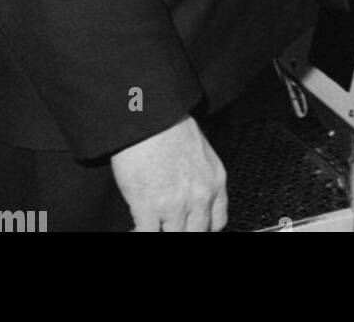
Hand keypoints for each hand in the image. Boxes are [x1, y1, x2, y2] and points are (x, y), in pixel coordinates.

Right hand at [111, 115, 226, 231]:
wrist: (151, 115)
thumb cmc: (171, 125)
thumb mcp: (200, 152)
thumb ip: (201, 179)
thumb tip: (190, 198)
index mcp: (215, 180)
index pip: (217, 222)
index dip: (202, 228)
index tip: (190, 227)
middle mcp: (200, 196)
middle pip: (196, 233)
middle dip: (181, 231)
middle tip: (168, 225)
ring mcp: (175, 205)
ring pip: (174, 237)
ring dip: (161, 231)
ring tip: (152, 224)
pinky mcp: (149, 207)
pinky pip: (148, 235)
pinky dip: (141, 233)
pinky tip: (136, 227)